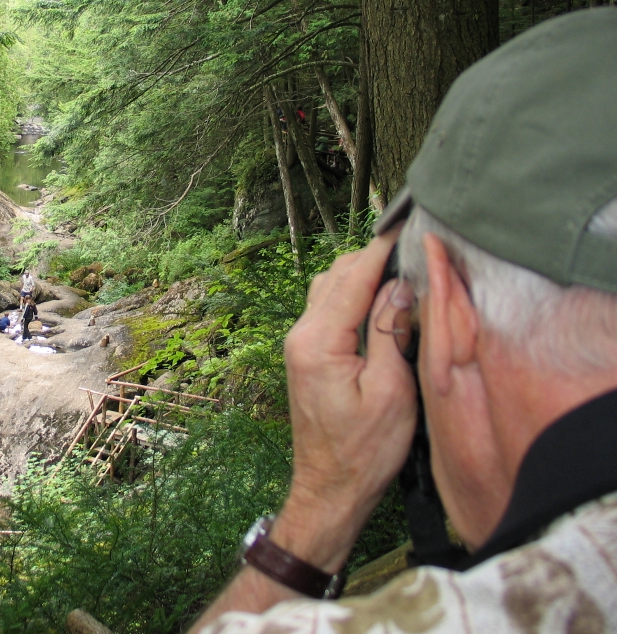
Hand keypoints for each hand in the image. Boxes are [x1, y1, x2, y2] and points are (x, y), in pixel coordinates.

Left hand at [274, 227, 417, 572]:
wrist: (330, 488)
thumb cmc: (364, 451)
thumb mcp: (392, 391)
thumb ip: (392, 332)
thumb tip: (400, 285)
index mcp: (319, 341)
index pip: (353, 278)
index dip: (382, 249)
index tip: (406, 224)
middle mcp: (301, 335)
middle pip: (337, 276)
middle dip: (374, 258)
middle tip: (413, 247)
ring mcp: (300, 344)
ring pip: (330, 288)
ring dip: (362, 274)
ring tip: (402, 269)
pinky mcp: (307, 354)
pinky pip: (328, 308)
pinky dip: (353, 294)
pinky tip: (381, 298)